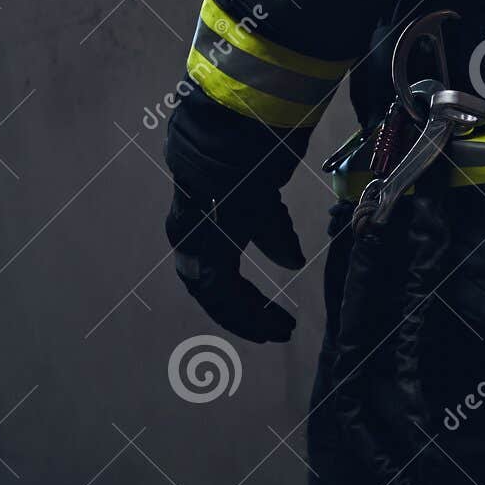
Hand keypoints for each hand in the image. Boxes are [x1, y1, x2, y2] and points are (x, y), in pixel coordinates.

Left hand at [165, 183, 304, 342]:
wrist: (231, 153)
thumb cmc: (247, 173)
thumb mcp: (266, 210)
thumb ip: (275, 238)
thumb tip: (293, 262)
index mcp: (201, 235)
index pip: (219, 279)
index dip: (245, 301)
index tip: (272, 316)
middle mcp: (190, 248)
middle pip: (216, 295)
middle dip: (247, 315)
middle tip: (275, 331)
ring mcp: (194, 254)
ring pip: (218, 301)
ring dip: (247, 319)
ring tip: (275, 332)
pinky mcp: (204, 258)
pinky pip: (222, 297)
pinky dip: (244, 313)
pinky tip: (267, 324)